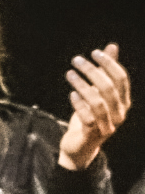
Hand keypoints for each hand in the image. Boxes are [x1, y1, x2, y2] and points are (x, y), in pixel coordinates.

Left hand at [60, 45, 129, 171]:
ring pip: (97, 101)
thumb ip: (105, 72)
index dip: (109, 64)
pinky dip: (79, 104)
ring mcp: (107, 125)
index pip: (121, 79)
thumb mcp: (97, 94)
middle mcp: (119, 113)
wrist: (79, 147)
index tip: (94, 53)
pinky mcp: (93, 134)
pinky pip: (88, 117)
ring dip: (82, 85)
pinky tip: (71, 94)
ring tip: (69, 73)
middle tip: (76, 60)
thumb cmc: (89, 117)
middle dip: (92, 71)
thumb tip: (111, 46)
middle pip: (108, 88)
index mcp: (123, 101)